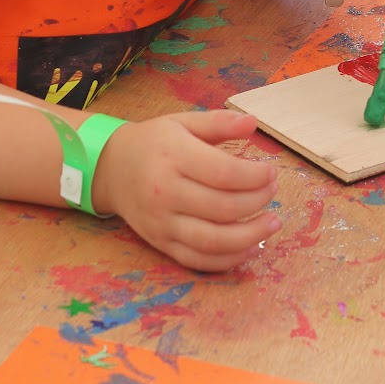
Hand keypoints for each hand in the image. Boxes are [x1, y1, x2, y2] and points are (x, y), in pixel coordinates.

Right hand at [93, 110, 279, 270]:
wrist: (111, 168)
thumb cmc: (154, 143)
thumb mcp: (183, 122)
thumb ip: (218, 122)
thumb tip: (253, 123)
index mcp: (172, 157)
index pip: (222, 173)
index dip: (254, 176)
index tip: (270, 172)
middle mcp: (165, 193)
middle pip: (222, 207)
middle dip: (257, 201)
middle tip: (273, 190)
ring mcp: (162, 223)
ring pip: (213, 240)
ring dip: (250, 236)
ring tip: (273, 223)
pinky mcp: (161, 244)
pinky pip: (198, 260)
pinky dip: (228, 260)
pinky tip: (251, 247)